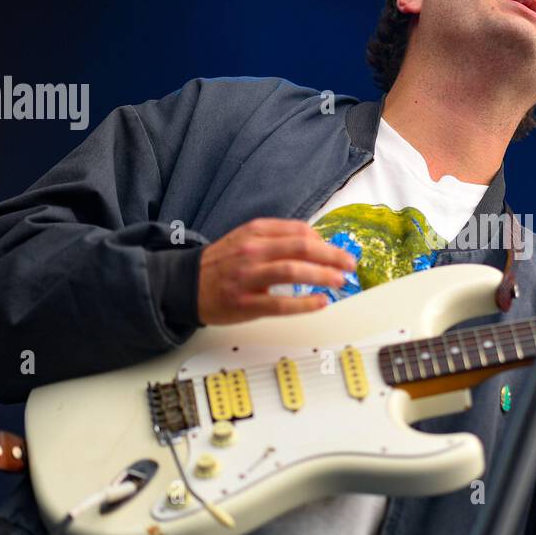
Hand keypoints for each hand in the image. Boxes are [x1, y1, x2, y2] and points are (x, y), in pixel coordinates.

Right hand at [198, 218, 356, 324]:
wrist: (185, 284)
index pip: (299, 231)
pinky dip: (305, 303)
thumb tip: (316, 242)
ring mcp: (248, 277)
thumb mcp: (247, 239)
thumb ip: (278, 238)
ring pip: (293, 272)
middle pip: (301, 248)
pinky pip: (281, 303)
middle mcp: (252, 251)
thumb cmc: (223, 263)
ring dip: (322, 276)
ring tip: (340, 282)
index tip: (339, 251)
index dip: (325, 241)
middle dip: (332, 256)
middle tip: (350, 264)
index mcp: (256, 232)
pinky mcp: (246, 303)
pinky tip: (321, 302)